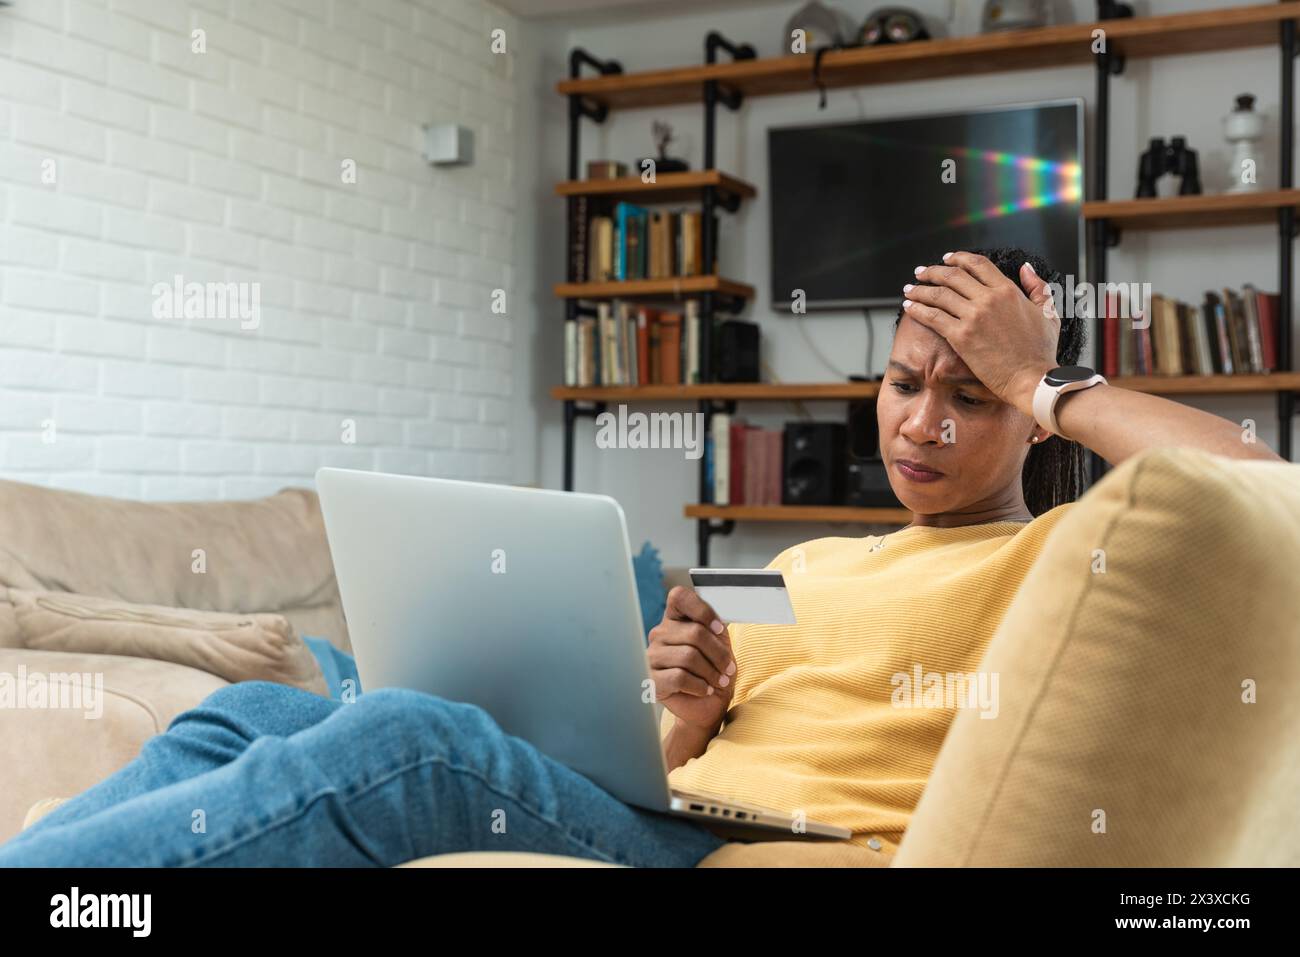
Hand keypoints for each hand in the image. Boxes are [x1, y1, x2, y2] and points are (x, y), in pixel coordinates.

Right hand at [647, 586, 736, 732]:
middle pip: (694, 632)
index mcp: (675, 619)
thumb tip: (715, 626)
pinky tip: (704, 690)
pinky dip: (699, 686)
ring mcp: (652, 656)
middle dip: (718, 653)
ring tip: (718, 681)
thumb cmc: (713, 671)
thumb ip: (715, 629)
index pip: (680, 597)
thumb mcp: (720, 644)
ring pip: (688, 657)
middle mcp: (659, 634)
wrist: (708, 704)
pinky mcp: (651, 679)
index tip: (719, 629)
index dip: (703, 610)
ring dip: (711, 672)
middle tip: (728, 668)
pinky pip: (679, 677)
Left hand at [901, 251, 1059, 414]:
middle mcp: (988, 299)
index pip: (977, 264)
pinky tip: (909, 307)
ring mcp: (973, 317)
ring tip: (908, 289)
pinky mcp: (961, 336)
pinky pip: (933, 317)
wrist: (1032, 379)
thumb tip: (1026, 268)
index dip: (958, 258)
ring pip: (939, 294)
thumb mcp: (1048, 313)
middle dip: (932, 271)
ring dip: (919, 290)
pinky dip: (917, 309)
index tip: (946, 258)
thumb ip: (1038, 287)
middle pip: (952, 276)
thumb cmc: (1040, 352)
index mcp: (1008, 291)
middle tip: (920, 272)